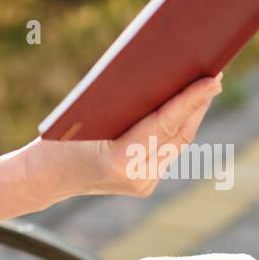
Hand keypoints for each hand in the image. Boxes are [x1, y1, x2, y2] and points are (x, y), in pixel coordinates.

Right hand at [23, 74, 223, 202]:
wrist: (43, 177)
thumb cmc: (59, 138)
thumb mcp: (84, 112)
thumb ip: (122, 101)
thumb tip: (161, 76)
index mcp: (122, 161)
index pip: (166, 123)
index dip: (191, 99)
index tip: (213, 79)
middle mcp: (139, 177)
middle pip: (179, 134)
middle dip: (198, 104)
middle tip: (214, 75)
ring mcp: (144, 184)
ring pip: (177, 144)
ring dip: (192, 115)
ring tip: (205, 88)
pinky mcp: (145, 184)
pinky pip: (168, 151)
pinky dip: (177, 128)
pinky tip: (186, 109)